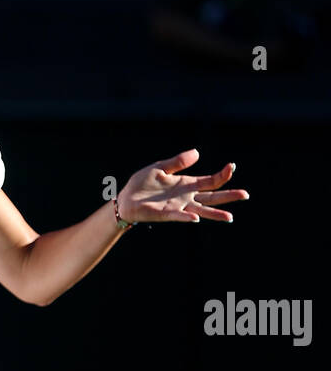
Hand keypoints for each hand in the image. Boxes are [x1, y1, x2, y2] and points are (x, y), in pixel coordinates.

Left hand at [118, 150, 249, 224]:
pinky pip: (179, 216)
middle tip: (245, 194)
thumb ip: (178, 162)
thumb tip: (198, 152)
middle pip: (212, 197)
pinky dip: (187, 217)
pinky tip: (196, 217)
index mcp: (187, 184)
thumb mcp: (161, 167)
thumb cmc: (142, 183)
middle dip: (228, 196)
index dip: (222, 175)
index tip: (232, 166)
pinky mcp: (165, 214)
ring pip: (201, 211)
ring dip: (215, 214)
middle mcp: (186, 197)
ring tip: (229, 217)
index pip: (210, 181)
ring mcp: (177, 207)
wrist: (126, 198)